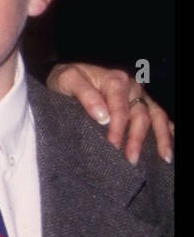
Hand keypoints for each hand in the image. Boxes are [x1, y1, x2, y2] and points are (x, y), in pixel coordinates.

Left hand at [47, 63, 173, 164]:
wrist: (66, 75)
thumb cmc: (65, 79)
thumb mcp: (67, 80)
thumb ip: (85, 95)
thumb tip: (102, 117)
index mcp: (115, 80)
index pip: (120, 109)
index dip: (117, 129)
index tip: (112, 146)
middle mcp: (132, 87)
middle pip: (140, 115)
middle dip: (137, 139)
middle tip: (131, 160)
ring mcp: (138, 95)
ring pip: (155, 116)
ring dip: (161, 137)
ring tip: (164, 158)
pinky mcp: (140, 102)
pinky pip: (158, 115)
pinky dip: (167, 128)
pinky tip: (170, 143)